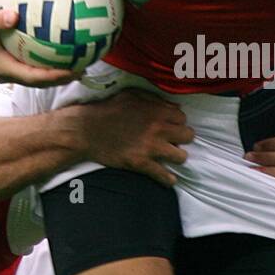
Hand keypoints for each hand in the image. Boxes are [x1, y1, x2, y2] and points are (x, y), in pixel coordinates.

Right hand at [0, 8, 75, 86]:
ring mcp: (5, 70)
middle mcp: (5, 73)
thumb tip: (14, 16)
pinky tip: (56, 52)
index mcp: (1, 68)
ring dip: (55, 73)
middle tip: (82, 69)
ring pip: (35, 76)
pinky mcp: (6, 63)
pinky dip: (44, 63)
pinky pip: (30, 66)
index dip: (54, 77)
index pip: (34, 77)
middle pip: (39, 81)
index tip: (73, 71)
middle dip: (61, 78)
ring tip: (75, 65)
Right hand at [78, 89, 193, 186]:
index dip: (177, 122)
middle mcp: (158, 129)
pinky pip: (164, 175)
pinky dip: (168, 179)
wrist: (86, 130)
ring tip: (170, 157)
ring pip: (181, 156)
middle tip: (173, 141)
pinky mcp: (141, 163)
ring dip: (177, 157)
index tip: (171, 126)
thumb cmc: (108, 109)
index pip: (183, 118)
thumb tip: (175, 108)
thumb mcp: (132, 95)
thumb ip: (155, 100)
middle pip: (188, 136)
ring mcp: (150, 147)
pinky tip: (169, 179)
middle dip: (182, 139)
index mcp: (156, 111)